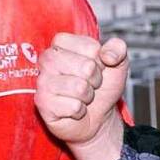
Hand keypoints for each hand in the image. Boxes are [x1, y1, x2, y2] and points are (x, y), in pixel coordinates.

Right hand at [35, 33, 127, 159]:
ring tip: (82, 96)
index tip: (95, 67)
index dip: (99, 61)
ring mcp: (43, 81)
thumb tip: (108, 55)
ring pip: (79, 87)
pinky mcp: (42, 103)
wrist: (98, 117)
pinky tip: (73, 109)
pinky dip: (80, 111)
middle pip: (86, 67)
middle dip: (95, 79)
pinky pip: (73, 106)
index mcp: (62, 43)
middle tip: (89, 84)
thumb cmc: (102, 88)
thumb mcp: (118, 63)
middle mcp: (48, 59)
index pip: (90, 47)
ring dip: (87, 96)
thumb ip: (117, 48)